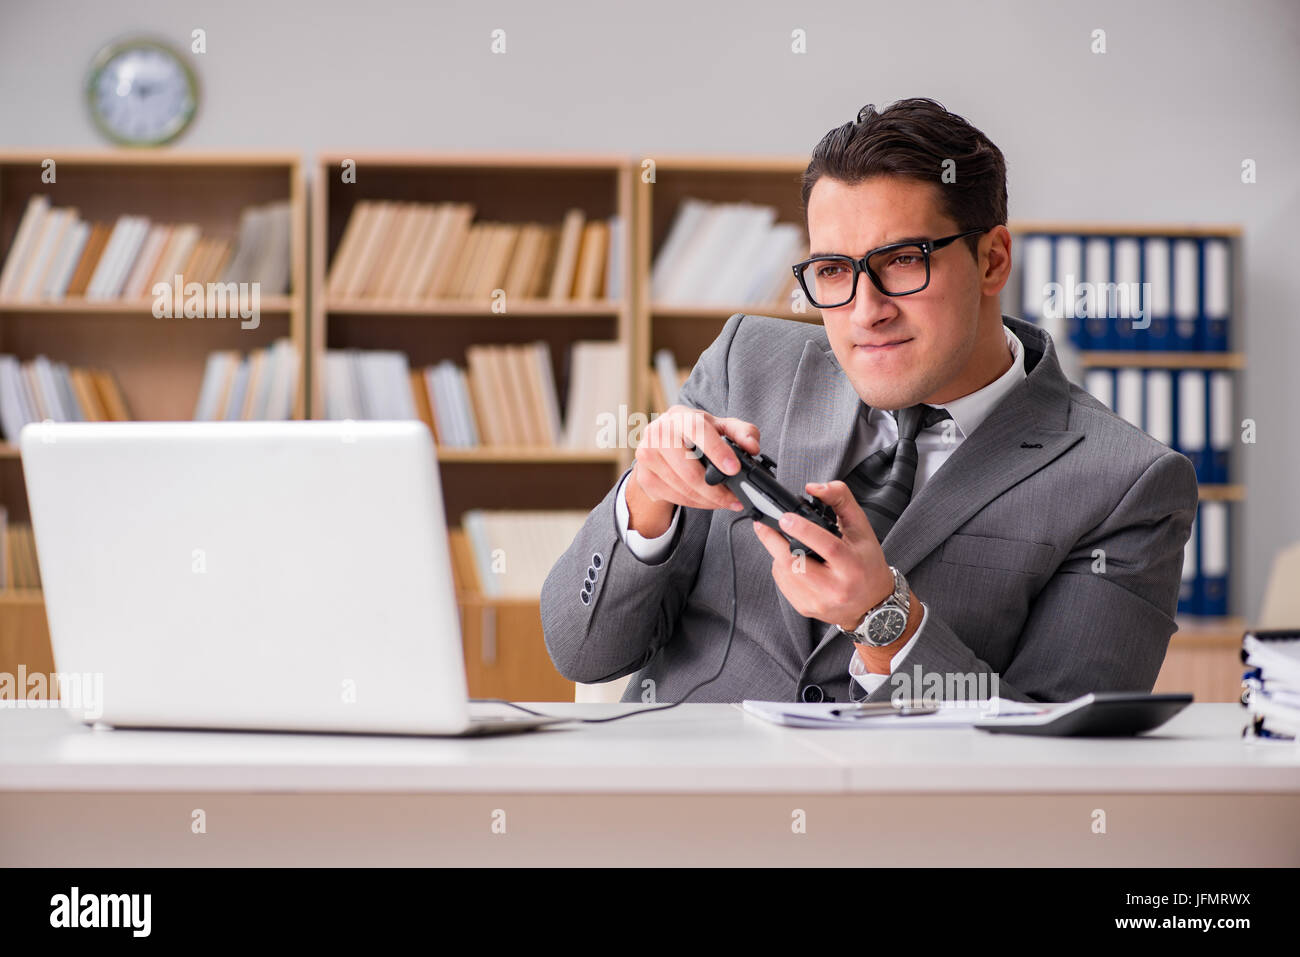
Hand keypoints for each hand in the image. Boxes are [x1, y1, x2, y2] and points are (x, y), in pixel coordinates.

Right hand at [629, 404, 759, 513]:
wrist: (660, 445)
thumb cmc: (693, 435)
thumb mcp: (718, 427)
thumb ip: (741, 432)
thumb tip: (753, 446)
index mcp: (680, 416)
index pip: (697, 430)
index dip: (717, 450)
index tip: (734, 469)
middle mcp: (658, 432)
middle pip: (688, 469)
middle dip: (716, 490)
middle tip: (735, 499)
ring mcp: (647, 455)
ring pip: (682, 488)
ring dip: (708, 500)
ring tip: (725, 501)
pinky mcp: (644, 477)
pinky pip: (674, 498)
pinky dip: (695, 503)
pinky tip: (706, 500)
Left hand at [751, 479, 894, 631]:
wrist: (871, 603)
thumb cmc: (866, 563)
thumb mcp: (861, 528)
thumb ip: (840, 500)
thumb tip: (814, 488)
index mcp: (853, 567)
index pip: (827, 546)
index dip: (804, 530)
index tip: (785, 517)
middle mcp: (836, 588)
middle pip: (796, 563)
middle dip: (774, 540)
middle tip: (763, 524)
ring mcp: (818, 602)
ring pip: (785, 573)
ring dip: (776, 552)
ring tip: (779, 539)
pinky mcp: (805, 608)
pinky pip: (782, 584)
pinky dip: (780, 567)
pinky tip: (789, 559)